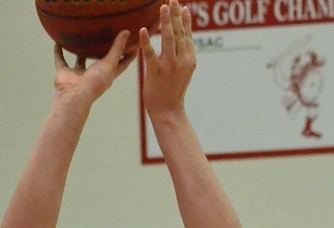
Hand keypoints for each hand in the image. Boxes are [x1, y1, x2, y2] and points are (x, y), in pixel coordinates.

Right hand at [52, 29, 135, 106]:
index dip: (129, 55)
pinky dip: (58, 53)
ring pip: (80, 60)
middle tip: (108, 35)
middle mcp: (94, 74)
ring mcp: (79, 74)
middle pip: (100, 61)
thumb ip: (117, 48)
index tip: (135, 43)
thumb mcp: (110, 64)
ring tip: (83, 37)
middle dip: (104, 51)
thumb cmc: (95, 83)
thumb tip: (127, 32)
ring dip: (80, 51)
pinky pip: (61, 60)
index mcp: (107, 74)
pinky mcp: (65, 73)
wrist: (74, 96)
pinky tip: (57, 43)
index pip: (121, 63)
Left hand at [139, 2, 195, 118]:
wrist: (168, 111)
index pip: (187, 35)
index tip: (182, 6)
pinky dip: (146, 41)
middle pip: (179, 33)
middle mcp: (182, 60)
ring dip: (166, 22)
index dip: (185, 20)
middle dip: (176, 15)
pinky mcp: (155, 72)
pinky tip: (143, 30)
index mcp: (189, 59)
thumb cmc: (173, 91)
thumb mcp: (184, 71)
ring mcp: (169, 66)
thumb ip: (183, 55)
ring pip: (169, 39)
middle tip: (171, 0)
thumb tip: (183, 39)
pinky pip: (150, 54)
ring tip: (162, 8)